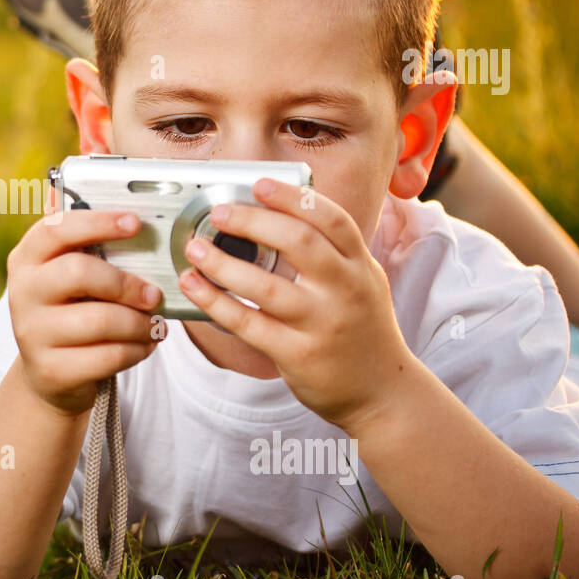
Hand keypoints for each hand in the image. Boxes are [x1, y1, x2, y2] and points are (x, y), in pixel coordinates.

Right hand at [7, 207, 164, 416]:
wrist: (49, 373)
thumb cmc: (71, 308)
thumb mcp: (68, 271)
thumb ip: (84, 232)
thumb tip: (97, 158)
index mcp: (27, 257)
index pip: (56, 228)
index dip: (98, 223)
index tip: (135, 222)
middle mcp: (22, 292)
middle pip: (79, 273)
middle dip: (126, 282)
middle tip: (155, 293)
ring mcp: (33, 333)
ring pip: (100, 320)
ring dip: (139, 322)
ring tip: (156, 323)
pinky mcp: (51, 370)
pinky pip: (108, 356)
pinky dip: (138, 350)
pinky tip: (146, 344)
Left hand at [178, 178, 412, 430]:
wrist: (384, 393)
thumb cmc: (362, 330)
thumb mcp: (363, 283)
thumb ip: (332, 254)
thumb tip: (277, 217)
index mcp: (361, 265)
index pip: (331, 219)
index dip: (293, 198)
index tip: (259, 184)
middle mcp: (345, 290)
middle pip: (298, 242)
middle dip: (252, 222)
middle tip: (218, 213)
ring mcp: (322, 324)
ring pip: (266, 286)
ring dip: (223, 264)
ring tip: (195, 249)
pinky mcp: (298, 354)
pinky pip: (249, 324)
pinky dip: (216, 303)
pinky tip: (194, 288)